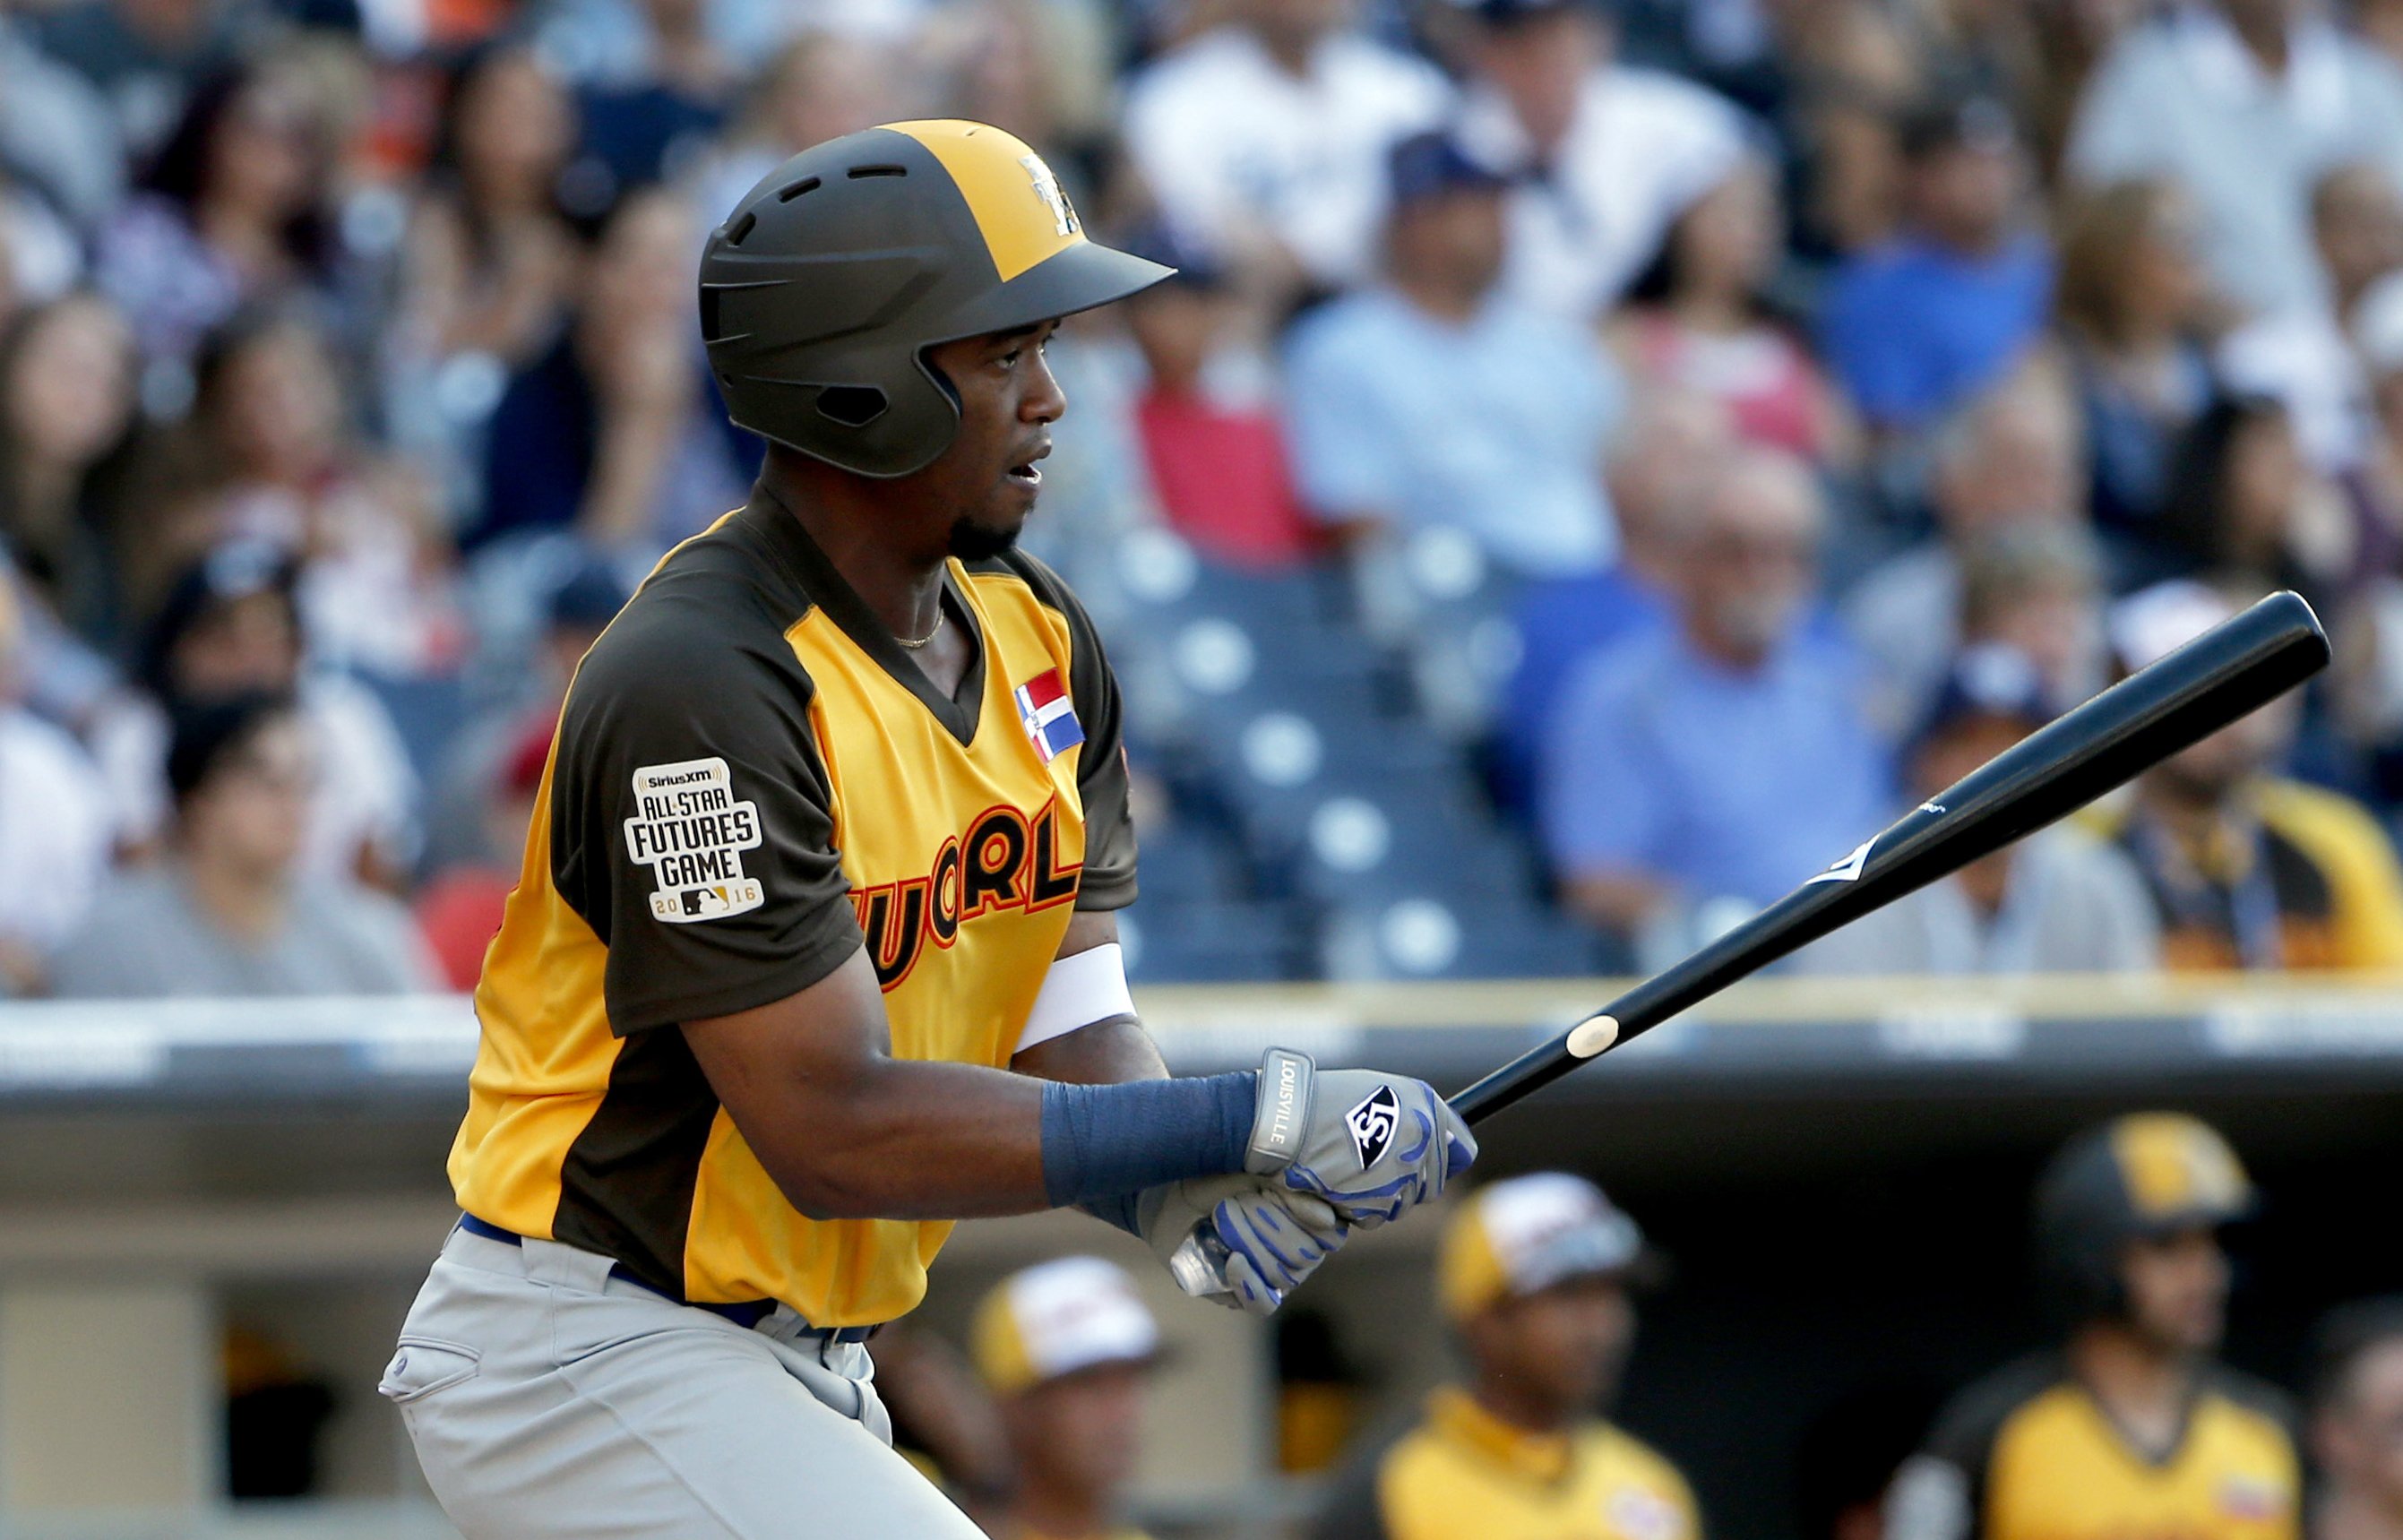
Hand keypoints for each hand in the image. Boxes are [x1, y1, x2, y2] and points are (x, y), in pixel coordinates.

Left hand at [1136, 1174, 1345, 1316]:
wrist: (1168, 1194)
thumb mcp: (1251, 1171)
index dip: (1307, 1217)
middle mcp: (1297, 1249)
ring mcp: (1272, 1274)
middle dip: (1269, 1226)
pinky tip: (1233, 1260)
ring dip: (1251, 1244)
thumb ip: (1290, 1192)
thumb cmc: (1214, 1174)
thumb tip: (1327, 1219)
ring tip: (1222, 1221)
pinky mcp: (1243, 1294)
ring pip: (1283, 1276)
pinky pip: (1263, 1303)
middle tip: (1237, 1203)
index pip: (1330, 1233)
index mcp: (1307, 1216)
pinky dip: (1249, 1283)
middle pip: (1305, 1254)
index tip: (1275, 1193)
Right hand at [1244, 1049, 1474, 1228]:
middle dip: (1408, 1180)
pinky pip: (1375, 1216)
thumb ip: (1418, 1115)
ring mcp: (1403, 1175)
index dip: (1443, 1156)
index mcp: (1426, 1109)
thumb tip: (1453, 1147)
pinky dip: (1359, 1208)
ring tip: (1349, 1170)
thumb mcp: (1380, 1089)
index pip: (1461, 1149)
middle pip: (1432, 1184)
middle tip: (1373, 1166)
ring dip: (1382, 1195)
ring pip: (1402, 1203)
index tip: (1424, 1159)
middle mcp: (1422, 1143)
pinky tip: (1337, 1185)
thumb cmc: (1324, 1101)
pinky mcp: (1378, 1203)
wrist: (1287, 1122)